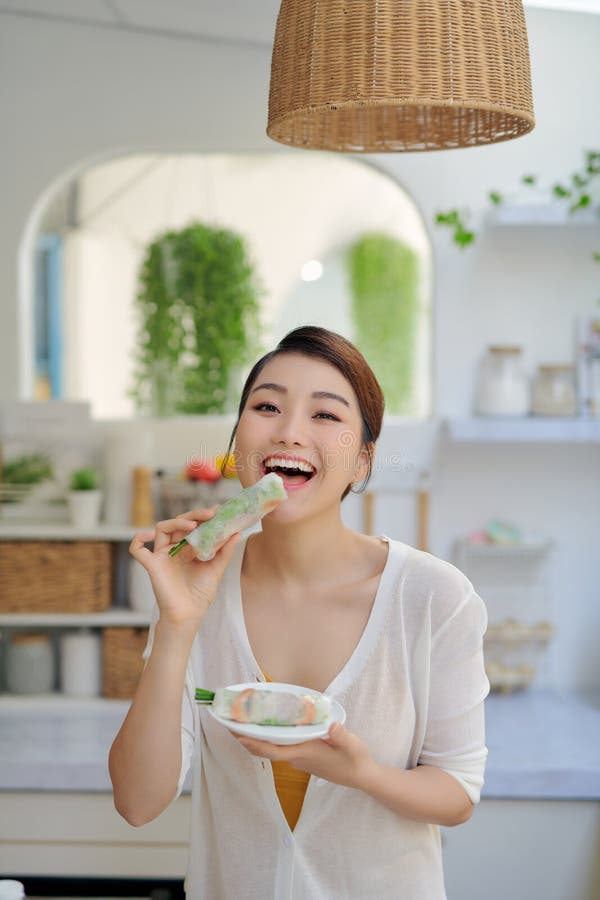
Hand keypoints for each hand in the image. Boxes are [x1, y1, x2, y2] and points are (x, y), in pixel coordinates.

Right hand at [129, 507, 240, 630]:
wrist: (189, 614)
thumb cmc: (200, 593)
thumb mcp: (216, 569)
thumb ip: (225, 551)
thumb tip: (237, 534)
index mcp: (188, 547)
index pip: (193, 525)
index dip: (203, 515)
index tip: (217, 510)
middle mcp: (174, 548)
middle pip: (179, 523)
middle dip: (194, 515)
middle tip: (209, 513)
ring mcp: (162, 555)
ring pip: (162, 528)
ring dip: (176, 522)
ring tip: (192, 524)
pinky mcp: (152, 565)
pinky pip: (138, 549)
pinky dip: (138, 539)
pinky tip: (147, 535)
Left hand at [234, 722, 377, 791]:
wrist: (362, 777)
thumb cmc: (355, 761)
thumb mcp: (353, 746)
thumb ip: (341, 736)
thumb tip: (331, 725)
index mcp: (305, 753)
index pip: (275, 751)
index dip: (256, 744)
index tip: (239, 736)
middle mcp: (298, 757)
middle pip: (267, 749)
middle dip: (248, 738)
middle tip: (230, 723)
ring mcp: (299, 759)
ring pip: (272, 749)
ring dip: (256, 738)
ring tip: (242, 722)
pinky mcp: (303, 757)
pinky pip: (280, 748)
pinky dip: (268, 739)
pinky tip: (267, 727)